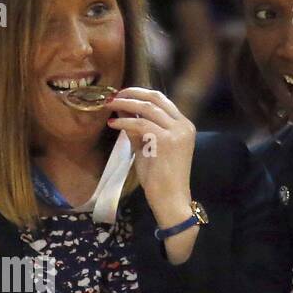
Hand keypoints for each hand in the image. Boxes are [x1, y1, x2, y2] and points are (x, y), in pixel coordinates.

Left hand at [107, 87, 196, 224]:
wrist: (171, 199)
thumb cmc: (160, 179)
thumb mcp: (148, 149)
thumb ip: (138, 130)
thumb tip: (123, 111)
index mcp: (184, 126)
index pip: (162, 100)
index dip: (141, 94)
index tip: (123, 94)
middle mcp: (183, 125)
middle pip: (156, 97)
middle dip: (132, 93)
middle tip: (114, 95)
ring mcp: (176, 131)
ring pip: (148, 107)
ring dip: (126, 103)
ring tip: (109, 104)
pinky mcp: (166, 140)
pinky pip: (141, 123)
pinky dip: (125, 121)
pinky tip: (113, 123)